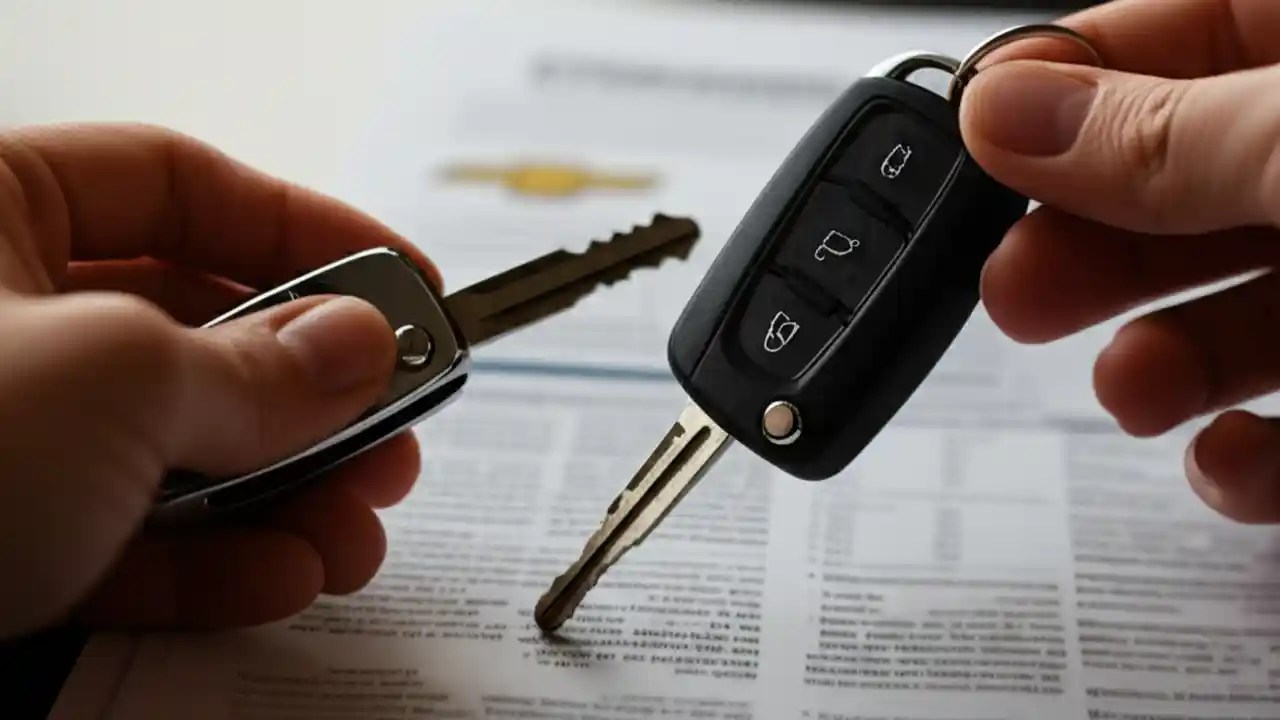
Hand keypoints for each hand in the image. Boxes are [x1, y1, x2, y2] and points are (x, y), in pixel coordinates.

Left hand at [0, 123, 440, 636]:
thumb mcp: (116, 381)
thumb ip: (261, 366)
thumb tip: (365, 345)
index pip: (185, 186)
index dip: (310, 229)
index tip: (408, 282)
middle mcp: (0, 319)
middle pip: (201, 329)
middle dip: (313, 393)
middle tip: (395, 427)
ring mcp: (1, 439)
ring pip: (178, 447)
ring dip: (286, 495)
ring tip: (356, 531)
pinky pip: (130, 538)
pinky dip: (216, 565)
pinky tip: (281, 578)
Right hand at [960, 0, 1279, 521]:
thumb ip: (1162, 139)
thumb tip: (1002, 114)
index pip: (1158, 39)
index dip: (1052, 89)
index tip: (965, 148)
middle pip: (1175, 189)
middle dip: (1087, 252)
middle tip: (1014, 291)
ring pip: (1232, 309)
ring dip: (1158, 363)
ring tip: (1126, 392)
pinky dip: (1247, 455)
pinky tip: (1226, 459)